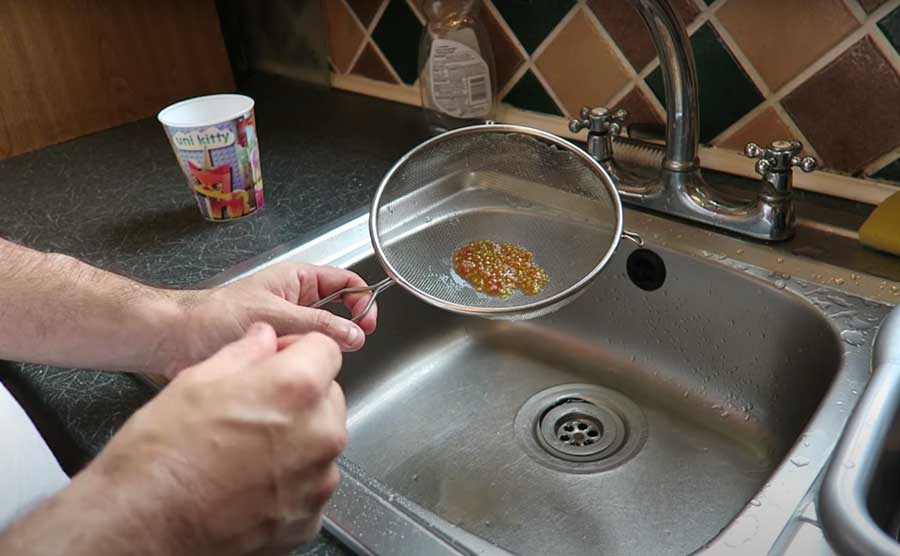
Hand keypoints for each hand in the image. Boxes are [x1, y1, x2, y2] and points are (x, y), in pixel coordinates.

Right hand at [68, 324, 346, 555]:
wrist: (142, 526)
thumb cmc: (159, 457)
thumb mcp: (195, 382)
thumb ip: (244, 354)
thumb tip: (263, 339)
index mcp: (296, 389)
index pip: (327, 350)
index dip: (298, 350)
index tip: (278, 359)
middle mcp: (319, 434)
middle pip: (329, 397)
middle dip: (301, 395)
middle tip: (254, 408)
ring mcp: (317, 481)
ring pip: (323, 441)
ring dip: (298, 438)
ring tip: (246, 449)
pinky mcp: (308, 518)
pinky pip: (312, 484)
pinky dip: (290, 480)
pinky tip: (250, 481)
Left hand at [160, 262, 377, 377]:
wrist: (177, 340)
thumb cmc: (216, 316)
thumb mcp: (277, 317)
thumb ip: (319, 325)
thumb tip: (355, 335)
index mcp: (299, 279)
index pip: (347, 281)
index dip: (362, 300)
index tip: (367, 324)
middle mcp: (295, 299)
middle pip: (338, 310)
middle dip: (344, 329)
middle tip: (349, 345)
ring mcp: (286, 323)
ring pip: (320, 336)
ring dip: (320, 348)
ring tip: (317, 358)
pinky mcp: (275, 346)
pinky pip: (301, 353)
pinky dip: (304, 362)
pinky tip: (299, 369)